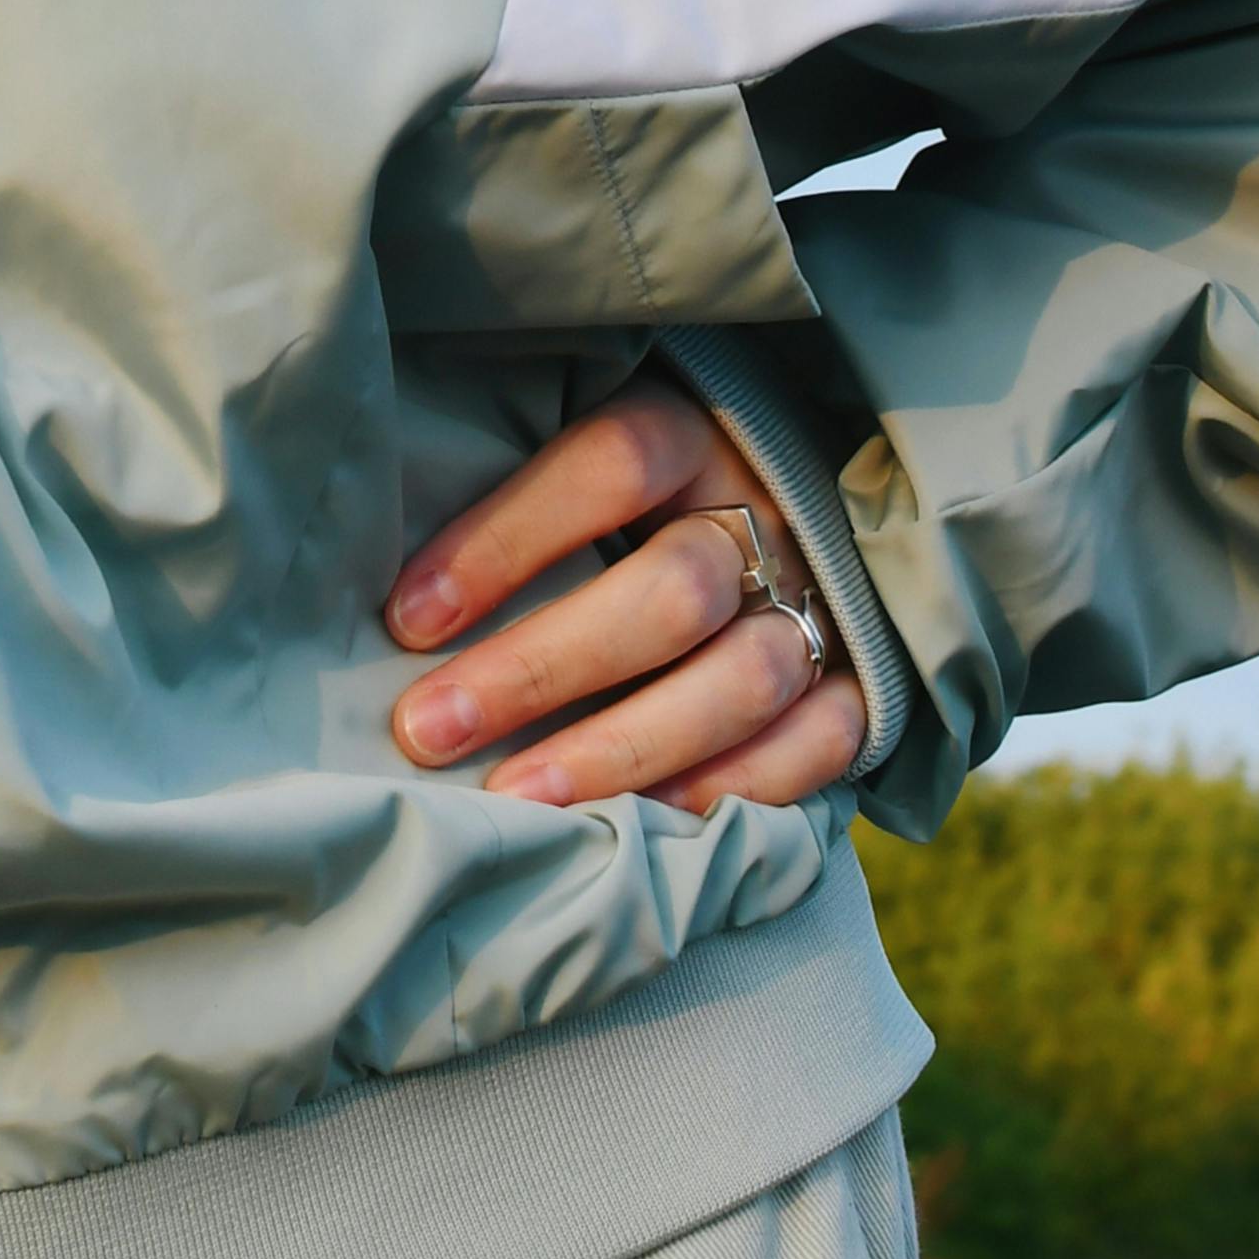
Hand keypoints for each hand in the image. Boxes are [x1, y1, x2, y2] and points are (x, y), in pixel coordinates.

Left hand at [383, 379, 866, 816]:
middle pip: (668, 590)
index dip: (506, 539)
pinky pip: (817, 747)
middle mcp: (763, 514)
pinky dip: (733, 792)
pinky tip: (646, 825)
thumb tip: (397, 603)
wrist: (801, 521)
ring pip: (740, 677)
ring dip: (621, 749)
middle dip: (541, 668)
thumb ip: (514, 508)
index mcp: (692, 434)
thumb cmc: (635, 506)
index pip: (609, 464)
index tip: (407, 618)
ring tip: (518, 799)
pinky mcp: (861, 685)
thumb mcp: (586, 467)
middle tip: (428, 729)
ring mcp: (821, 603)